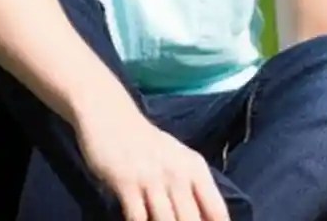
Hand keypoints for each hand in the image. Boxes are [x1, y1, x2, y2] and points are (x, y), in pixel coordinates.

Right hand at [75, 104, 229, 220]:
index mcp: (196, 168)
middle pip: (191, 220)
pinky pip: (136, 216)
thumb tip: (207, 214)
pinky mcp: (126, 182)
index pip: (215, 209)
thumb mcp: (177, 158)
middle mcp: (178, 174)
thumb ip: (191, 184)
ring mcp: (152, 178)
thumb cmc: (146, 142)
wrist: (111, 117)